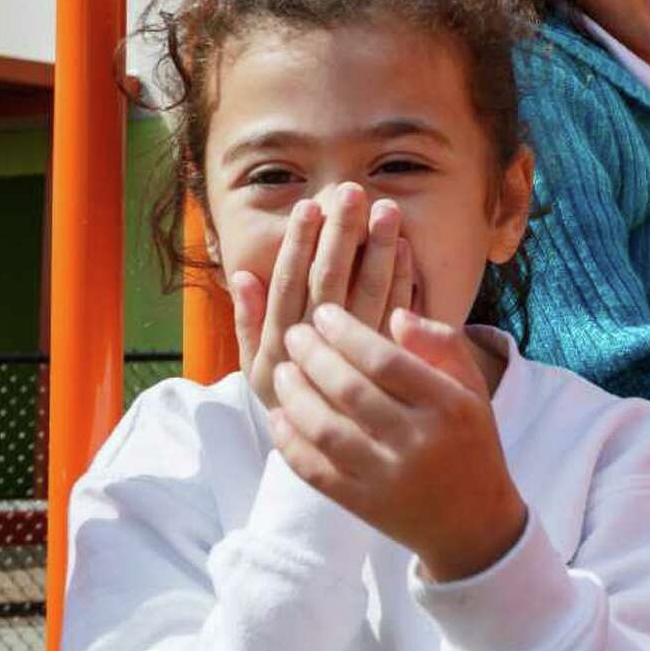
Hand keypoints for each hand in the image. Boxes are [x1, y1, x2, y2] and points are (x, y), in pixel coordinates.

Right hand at [230, 186, 415, 414]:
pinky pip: (398, 319)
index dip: (298, 246)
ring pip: (369, 298)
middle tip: (351, 193)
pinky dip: (404, 284)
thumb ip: (249, 322)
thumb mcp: (259, 369)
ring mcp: (356, 361)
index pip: (289, 286)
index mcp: (281, 347)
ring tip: (386, 211)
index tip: (309, 207)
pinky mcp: (390, 369)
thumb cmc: (293, 401)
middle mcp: (318, 353)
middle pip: (330, 285)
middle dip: (341, 236)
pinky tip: (407, 250)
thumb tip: (242, 275)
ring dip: (378, 251)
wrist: (336, 457)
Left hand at [269, 304, 525, 584]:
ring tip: (282, 371)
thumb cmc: (470, 440)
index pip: (386, 360)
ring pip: (327, 431)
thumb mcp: (473, 386)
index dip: (347, 334)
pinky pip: (317, 473)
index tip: (323, 314)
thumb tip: (395, 314)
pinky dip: (291, 444)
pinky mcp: (365, 506)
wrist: (474, 522)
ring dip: (295, 397)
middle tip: (294, 335)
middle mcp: (418, 441)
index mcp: (448, 405)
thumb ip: (442, 343)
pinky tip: (278, 418)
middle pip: (351, 391)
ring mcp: (389, 477)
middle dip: (313, 357)